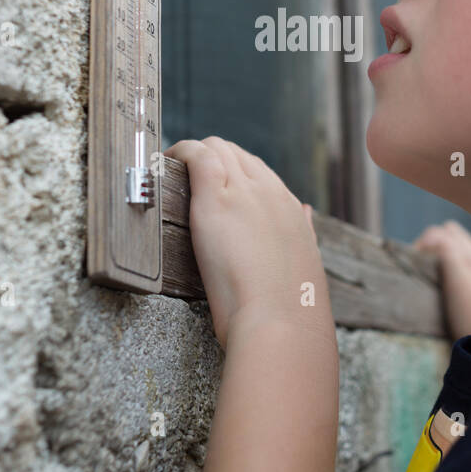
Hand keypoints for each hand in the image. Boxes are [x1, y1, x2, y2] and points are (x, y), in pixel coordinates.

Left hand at [162, 137, 330, 349]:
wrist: (282, 323)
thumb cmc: (290, 309)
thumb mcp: (305, 264)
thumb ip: (302, 234)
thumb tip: (304, 213)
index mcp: (290, 210)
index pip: (258, 172)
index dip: (232, 174)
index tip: (213, 188)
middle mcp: (270, 193)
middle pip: (236, 154)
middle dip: (210, 159)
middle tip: (186, 179)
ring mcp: (244, 192)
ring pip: (218, 147)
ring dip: (193, 154)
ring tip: (171, 172)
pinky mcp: (216, 200)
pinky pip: (198, 155)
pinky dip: (180, 151)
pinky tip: (166, 162)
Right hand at [412, 220, 470, 340]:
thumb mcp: (459, 277)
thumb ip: (447, 250)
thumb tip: (431, 234)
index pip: (446, 232)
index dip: (427, 240)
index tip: (415, 260)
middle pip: (447, 241)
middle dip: (429, 248)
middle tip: (418, 268)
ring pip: (447, 258)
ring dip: (433, 262)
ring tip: (423, 278)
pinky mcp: (466, 298)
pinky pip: (448, 275)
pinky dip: (437, 276)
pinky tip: (432, 289)